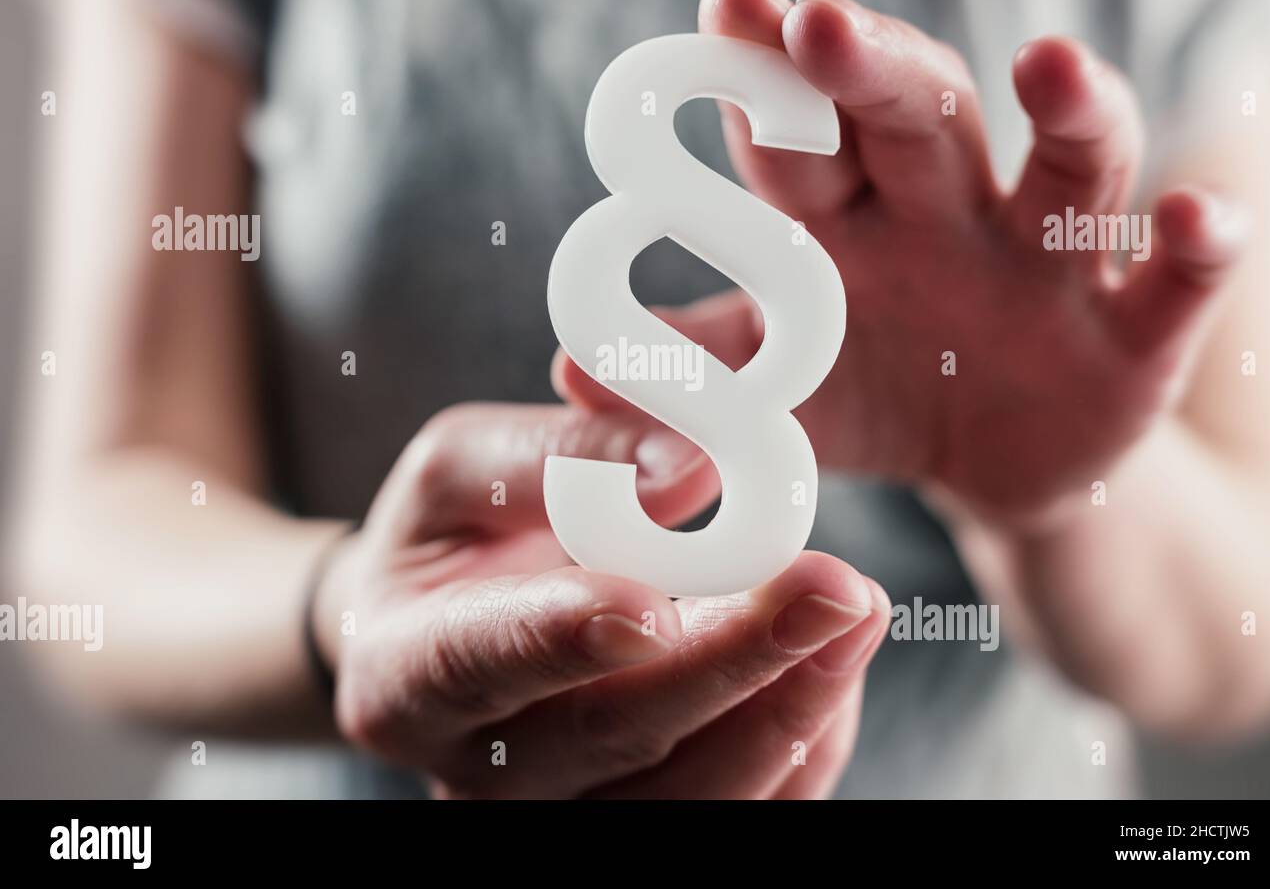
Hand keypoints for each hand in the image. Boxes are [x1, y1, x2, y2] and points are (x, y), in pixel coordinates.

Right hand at [315, 402, 890, 797]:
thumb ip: (568, 454)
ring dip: (791, 705)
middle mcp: (481, 770)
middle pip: (616, 736)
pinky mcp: (639, 817)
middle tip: (835, 589)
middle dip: (735, 662)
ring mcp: (566, 811)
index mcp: (407, 672)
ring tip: (859, 610)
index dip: (566, 638)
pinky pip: (742, 811)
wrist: (444, 631)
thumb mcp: (464, 466)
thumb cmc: (452, 537)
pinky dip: (802, 741)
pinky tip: (835, 664)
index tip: (654, 605)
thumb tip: (691, 468)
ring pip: (693, 795)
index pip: (480, 661)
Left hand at [555, 0, 1247, 526]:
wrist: (985, 463)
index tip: (726, 1)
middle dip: (878, 69)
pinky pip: (1176, 277)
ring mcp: (1045, 263)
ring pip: (1066, 164)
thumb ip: (689, 371)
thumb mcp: (772, 391)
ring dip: (1069, 109)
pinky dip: (1194, 244)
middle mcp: (945, 213)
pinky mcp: (1133, 330)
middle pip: (921, 117)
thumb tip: (571, 364)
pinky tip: (1193, 219)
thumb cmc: (867, 396)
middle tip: (828, 25)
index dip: (764, 72)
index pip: (799, 133)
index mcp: (843, 220)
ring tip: (1048, 66)